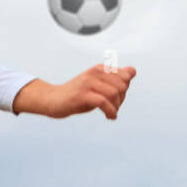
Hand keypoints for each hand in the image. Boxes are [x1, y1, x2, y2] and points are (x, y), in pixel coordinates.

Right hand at [14, 65, 135, 120]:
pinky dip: (110, 112)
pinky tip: (109, 117)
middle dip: (122, 99)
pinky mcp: (82, 94)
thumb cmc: (78, 94)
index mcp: (100, 68)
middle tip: (114, 107)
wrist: (54, 100)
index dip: (126, 89)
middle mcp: (95, 72)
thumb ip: (115, 79)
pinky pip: (103, 102)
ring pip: (114, 93)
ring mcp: (88, 83)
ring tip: (111, 113)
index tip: (117, 98)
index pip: (126, 75)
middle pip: (122, 85)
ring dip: (116, 107)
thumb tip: (133, 71)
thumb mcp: (98, 85)